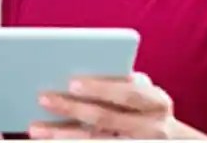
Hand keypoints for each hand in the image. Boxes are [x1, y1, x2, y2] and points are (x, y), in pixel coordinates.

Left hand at [30, 73, 178, 138]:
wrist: (171, 142)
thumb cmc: (145, 106)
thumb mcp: (144, 91)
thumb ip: (121, 80)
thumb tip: (78, 69)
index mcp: (156, 102)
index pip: (128, 93)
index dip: (101, 88)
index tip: (72, 82)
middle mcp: (151, 128)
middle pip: (106, 119)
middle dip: (72, 109)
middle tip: (43, 98)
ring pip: (95, 141)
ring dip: (62, 135)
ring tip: (35, 128)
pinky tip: (50, 140)